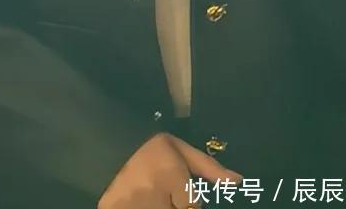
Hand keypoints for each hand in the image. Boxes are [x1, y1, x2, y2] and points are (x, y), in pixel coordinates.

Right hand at [98, 133, 241, 208]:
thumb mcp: (180, 150)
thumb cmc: (150, 148)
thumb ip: (208, 167)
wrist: (107, 143)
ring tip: (157, 197)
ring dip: (160, 206)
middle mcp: (154, 195)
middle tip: (168, 196)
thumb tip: (238, 181)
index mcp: (171, 177)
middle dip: (175, 205)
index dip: (189, 204)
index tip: (181, 198)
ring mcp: (134, 206)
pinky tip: (144, 201)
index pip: (193, 207)